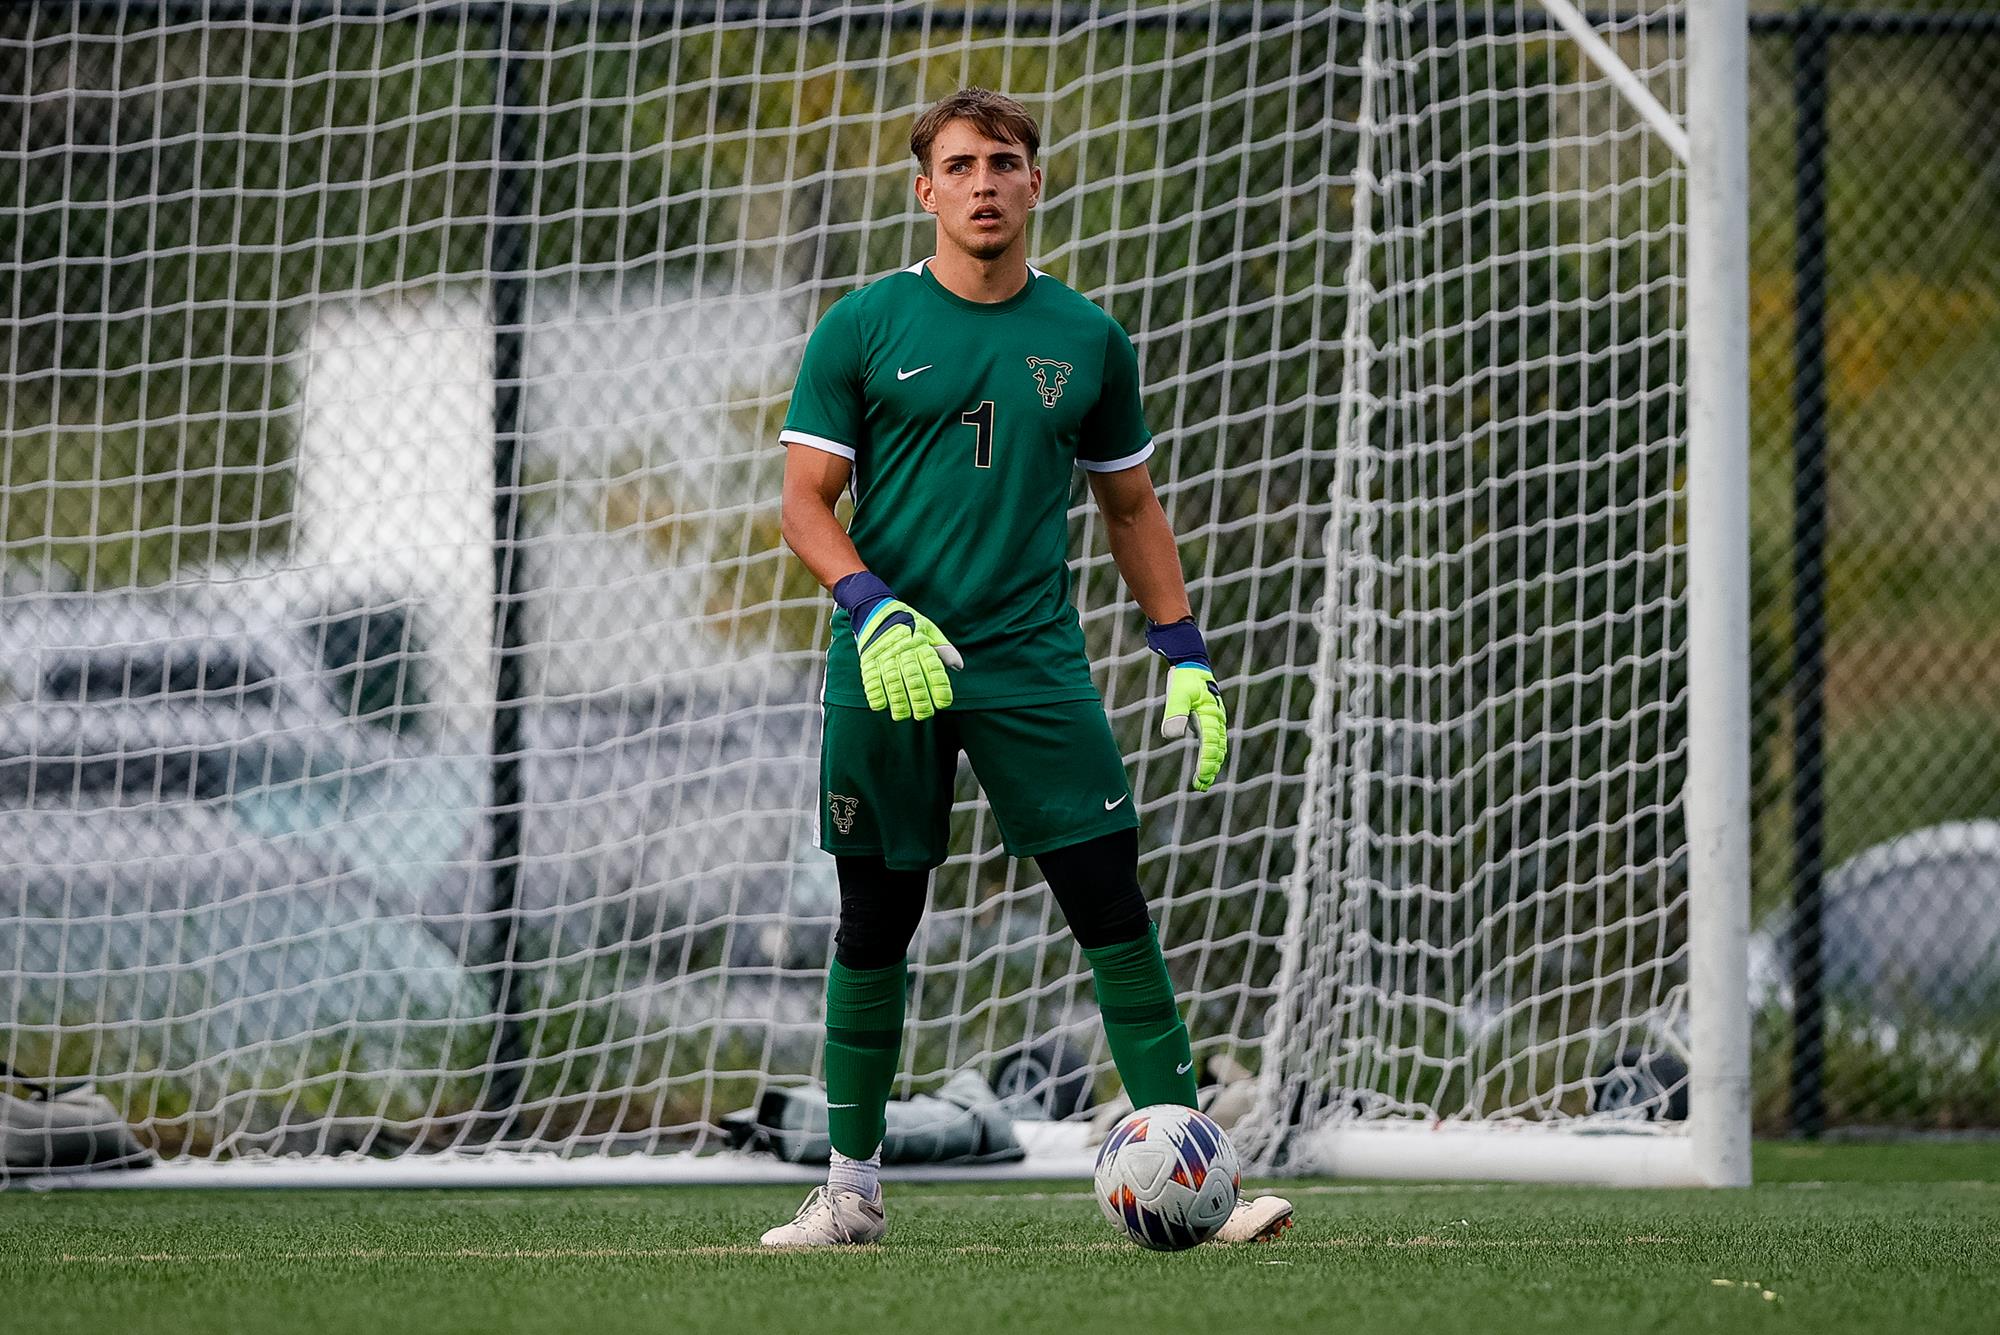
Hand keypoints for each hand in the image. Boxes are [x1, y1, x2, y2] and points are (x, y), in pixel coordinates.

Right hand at [855, 600, 963, 721]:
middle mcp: (903, 650)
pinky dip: (875, 694)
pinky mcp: (868, 659)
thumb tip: (958, 666)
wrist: (875, 608)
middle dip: (920, 700)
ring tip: (903, 716)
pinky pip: (871, 679)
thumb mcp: (929, 630)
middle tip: (924, 714)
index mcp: (920, 643)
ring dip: (898, 702)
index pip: (933, 669)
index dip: (939, 688)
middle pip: (913, 679)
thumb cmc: (908, 622)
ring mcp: (884, 655)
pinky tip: (880, 706)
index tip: (943, 703)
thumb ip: (943, 649)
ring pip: (892, 682)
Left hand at [1146, 615, 1226, 790]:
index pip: (1210, 744)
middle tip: (1200, 786)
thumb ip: (1175, 714)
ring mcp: (1214, 720)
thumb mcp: (1177, 694)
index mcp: (1211, 715)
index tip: (1200, 777)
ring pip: (1218, 747)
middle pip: (1217, 749)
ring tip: (1202, 783)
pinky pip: (1214, 742)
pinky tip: (1205, 767)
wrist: (1191, 662)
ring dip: (1212, 765)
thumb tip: (1172, 736)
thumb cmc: (1184, 678)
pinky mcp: (1209, 720)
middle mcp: (1216, 719)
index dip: (1206, 762)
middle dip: (1210, 768)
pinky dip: (1211, 756)